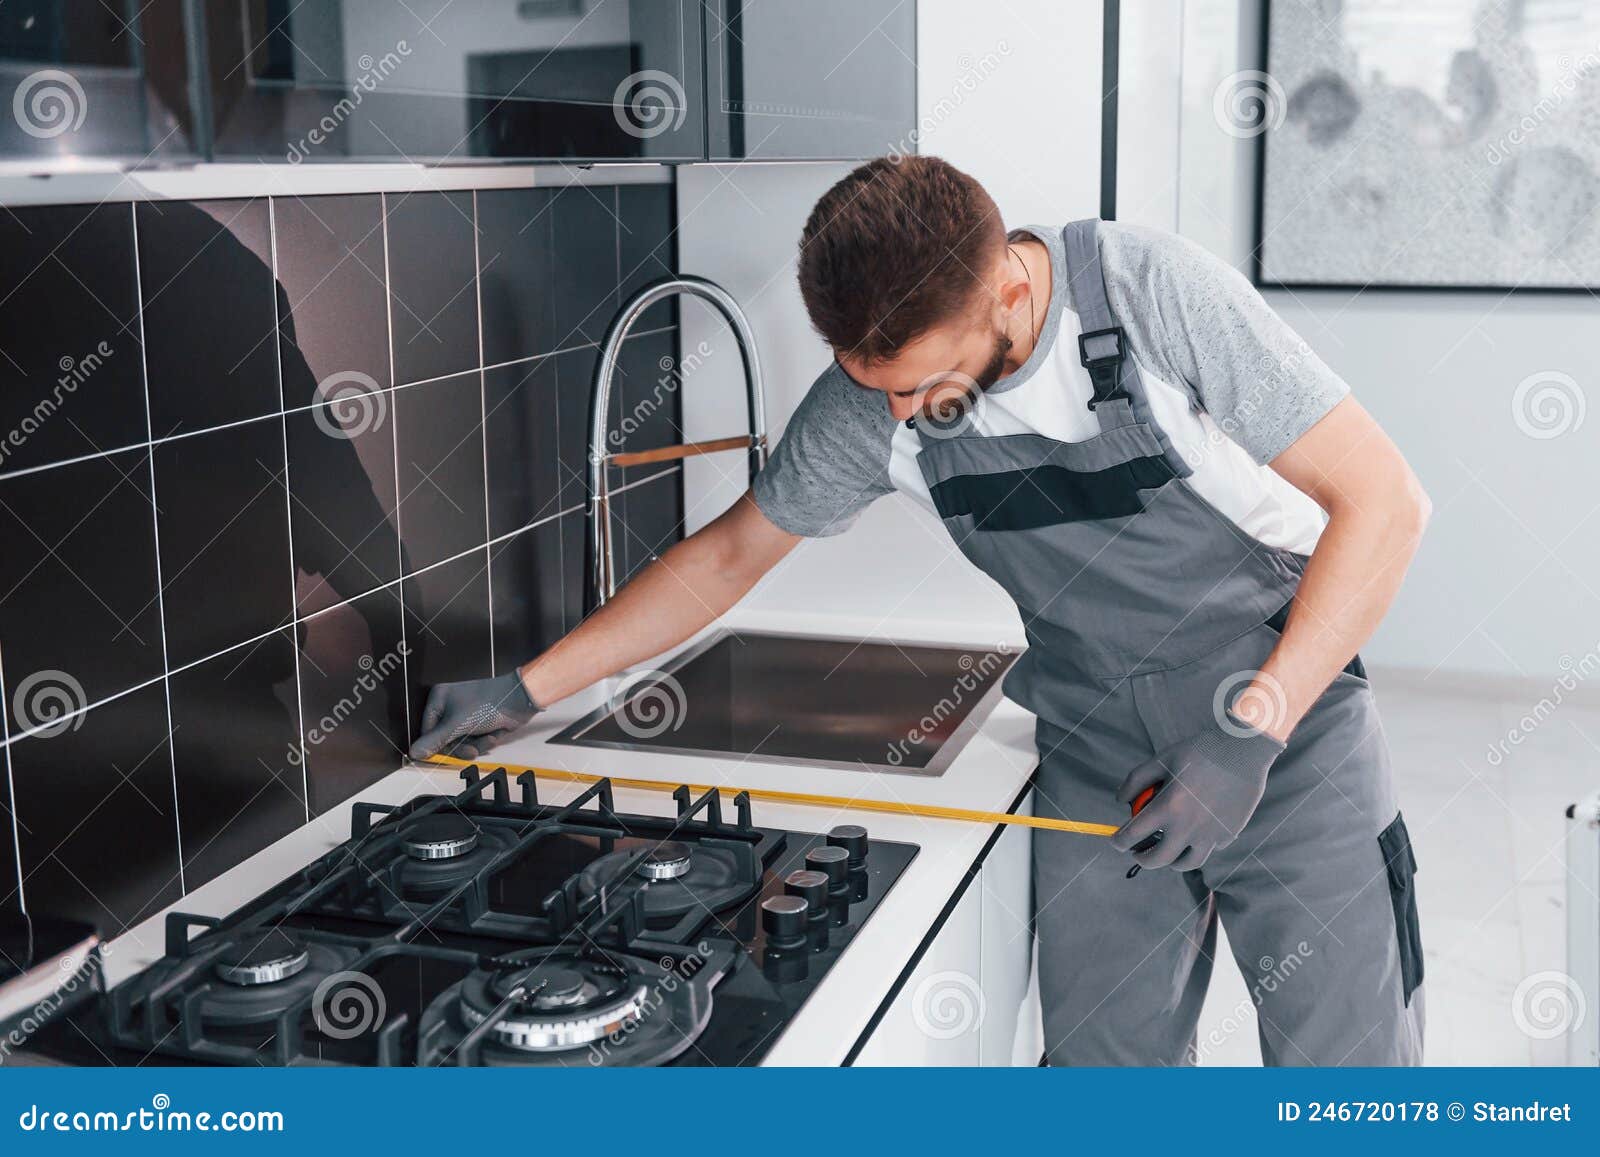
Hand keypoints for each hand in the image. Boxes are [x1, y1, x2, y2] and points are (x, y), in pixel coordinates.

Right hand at [408, 671, 539, 760]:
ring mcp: (465, 714)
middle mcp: (450, 705)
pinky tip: (493, 734)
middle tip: (471, 750)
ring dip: (475, 744)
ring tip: (486, 738)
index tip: (445, 756)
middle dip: (461, 747)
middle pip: (445, 739)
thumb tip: (414, 752)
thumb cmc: (490, 702)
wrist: (520, 699)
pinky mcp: (479, 722)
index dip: (437, 746)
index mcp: (439, 698)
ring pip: (461, 742)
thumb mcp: (457, 725)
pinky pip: (474, 740)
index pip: (427, 731)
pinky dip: (484, 741)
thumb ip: (435, 741)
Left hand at [1110, 719, 1285, 870]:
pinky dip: (1196, 846)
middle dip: (1142, 859)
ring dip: (1171, 861)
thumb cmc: (1198, 751)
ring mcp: (1210, 835)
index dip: (1118, 841)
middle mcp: (1189, 827)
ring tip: (1166, 851)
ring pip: (1186, 864)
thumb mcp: (1161, 759)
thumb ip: (1135, 781)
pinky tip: (1194, 832)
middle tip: (1138, 852)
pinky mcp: (1228, 834)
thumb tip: (1120, 801)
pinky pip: (1208, 849)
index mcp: (1168, 808)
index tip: (1115, 841)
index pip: (1132, 836)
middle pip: (1158, 860)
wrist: (1243, 750)